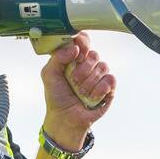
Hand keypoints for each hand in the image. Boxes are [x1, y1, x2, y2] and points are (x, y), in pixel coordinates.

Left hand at [41, 33, 115, 148]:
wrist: (65, 118)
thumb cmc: (57, 96)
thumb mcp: (49, 74)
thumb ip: (57, 57)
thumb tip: (75, 48)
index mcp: (74, 58)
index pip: (83, 40)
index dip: (82, 43)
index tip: (77, 53)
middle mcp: (88, 64)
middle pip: (93, 54)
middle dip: (82, 69)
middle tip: (74, 81)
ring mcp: (99, 75)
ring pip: (103, 66)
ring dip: (89, 82)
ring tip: (81, 92)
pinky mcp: (109, 87)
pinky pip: (110, 79)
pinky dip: (99, 89)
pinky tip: (92, 96)